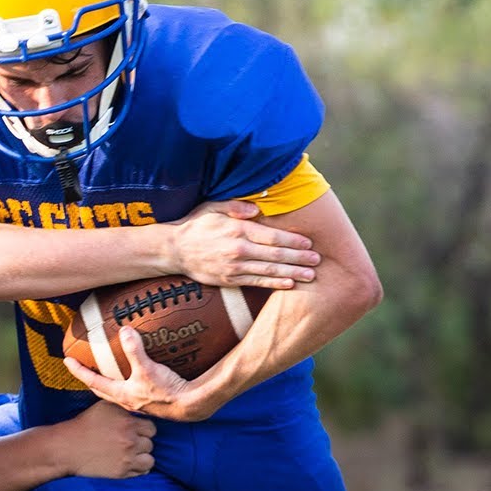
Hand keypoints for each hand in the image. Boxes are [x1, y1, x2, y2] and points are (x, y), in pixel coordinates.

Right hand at [49, 400, 154, 478]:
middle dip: (140, 442)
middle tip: (127, 441)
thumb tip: (138, 407)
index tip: (134, 430)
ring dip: (141, 456)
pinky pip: (143, 471)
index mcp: (127, 423)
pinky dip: (138, 467)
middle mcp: (130, 440)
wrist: (67, 447)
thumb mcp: (104, 406)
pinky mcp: (122, 472)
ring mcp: (127, 458)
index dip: (142, 429)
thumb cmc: (84, 424)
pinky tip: (127, 461)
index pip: (151, 428)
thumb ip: (124, 408)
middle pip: (150, 443)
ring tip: (129, 453)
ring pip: (150, 459)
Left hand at [65, 327, 218, 421]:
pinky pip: (134, 392)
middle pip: (102, 390)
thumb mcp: (147, 368)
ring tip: (107, 371)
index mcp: (121, 394)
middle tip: (82, 369)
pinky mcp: (152, 402)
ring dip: (109, 383)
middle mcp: (127, 401)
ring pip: (117, 393)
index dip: (78, 370)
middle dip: (90, 379)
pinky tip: (136, 376)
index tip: (66, 361)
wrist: (192, 406)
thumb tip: (123, 330)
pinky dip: (129, 383)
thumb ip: (134, 350)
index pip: (92, 381)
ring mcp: (139, 403)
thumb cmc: (167, 391)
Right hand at [169, 200, 319, 289]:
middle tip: (317, 260)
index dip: (293, 240)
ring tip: (310, 275)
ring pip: (269, 270)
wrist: (173, 249)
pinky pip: (256, 282)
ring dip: (292, 273)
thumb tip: (257, 208)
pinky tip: (289, 284)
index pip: (272, 236)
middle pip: (275, 254)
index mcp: (237, 229)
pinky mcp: (228, 279)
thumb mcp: (212, 207)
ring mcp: (233, 266)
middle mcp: (237, 249)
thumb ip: (235, 206)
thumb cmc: (196, 225)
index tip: (309, 243)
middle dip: (299, 258)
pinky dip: (274, 283)